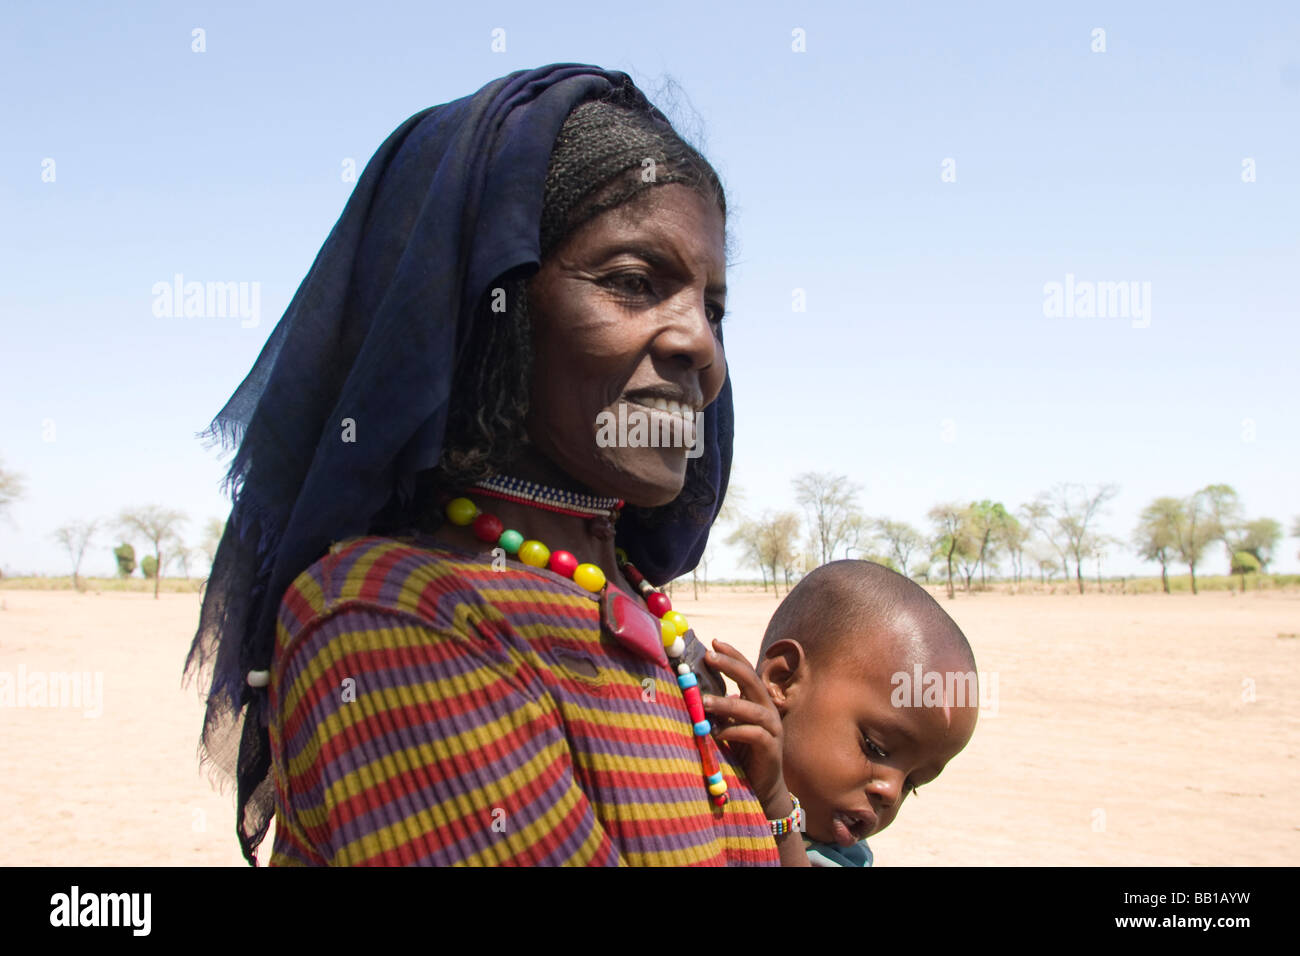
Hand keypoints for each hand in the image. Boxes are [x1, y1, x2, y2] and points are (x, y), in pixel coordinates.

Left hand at [700, 639, 786, 814]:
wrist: (761, 788)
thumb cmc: (740, 753)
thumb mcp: (727, 726)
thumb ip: (719, 709)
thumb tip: (693, 690)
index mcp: (758, 701)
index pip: (747, 671)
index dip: (733, 656)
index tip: (714, 642)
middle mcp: (768, 710)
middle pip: (752, 681)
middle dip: (731, 667)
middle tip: (709, 658)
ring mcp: (773, 730)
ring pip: (753, 709)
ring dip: (727, 703)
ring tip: (704, 701)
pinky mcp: (771, 749)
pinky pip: (755, 735)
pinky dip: (735, 731)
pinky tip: (718, 733)